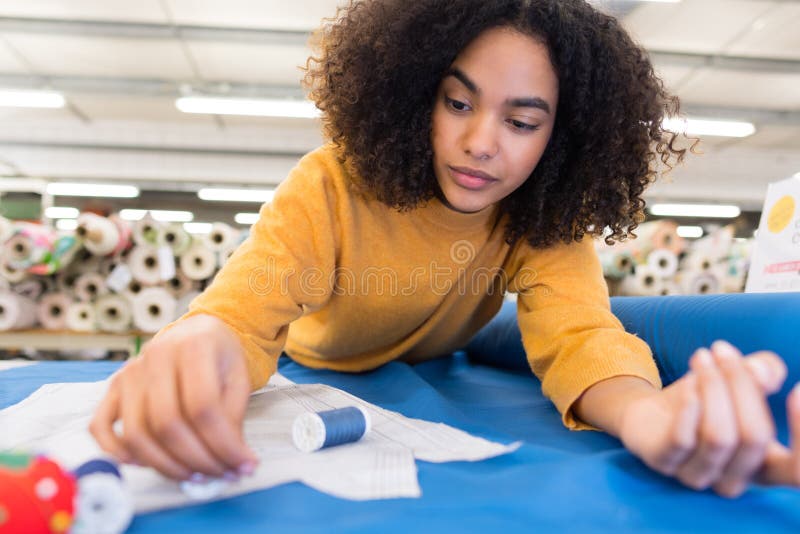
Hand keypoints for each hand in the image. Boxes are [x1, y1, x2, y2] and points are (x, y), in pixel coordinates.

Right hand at [89, 314, 258, 480]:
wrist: (195, 332)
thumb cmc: (219, 356)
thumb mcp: (239, 378)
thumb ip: (234, 417)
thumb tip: (234, 461)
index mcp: (194, 347)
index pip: (203, 406)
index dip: (223, 444)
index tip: (242, 465)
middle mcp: (156, 357)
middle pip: (168, 423)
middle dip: (197, 460)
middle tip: (220, 475)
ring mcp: (129, 372)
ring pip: (137, 433)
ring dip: (166, 465)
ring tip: (194, 475)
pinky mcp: (113, 388)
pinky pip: (101, 426)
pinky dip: (118, 452)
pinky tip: (146, 465)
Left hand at [619, 340, 794, 496]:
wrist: (649, 411)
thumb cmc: (703, 398)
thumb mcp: (737, 380)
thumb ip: (762, 372)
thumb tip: (765, 371)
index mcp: (764, 466)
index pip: (797, 473)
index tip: (798, 389)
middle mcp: (734, 478)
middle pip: (755, 436)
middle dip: (741, 383)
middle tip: (721, 349)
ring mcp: (697, 475)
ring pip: (720, 436)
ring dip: (712, 386)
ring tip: (701, 356)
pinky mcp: (664, 464)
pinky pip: (683, 438)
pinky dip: (689, 404)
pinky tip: (688, 382)